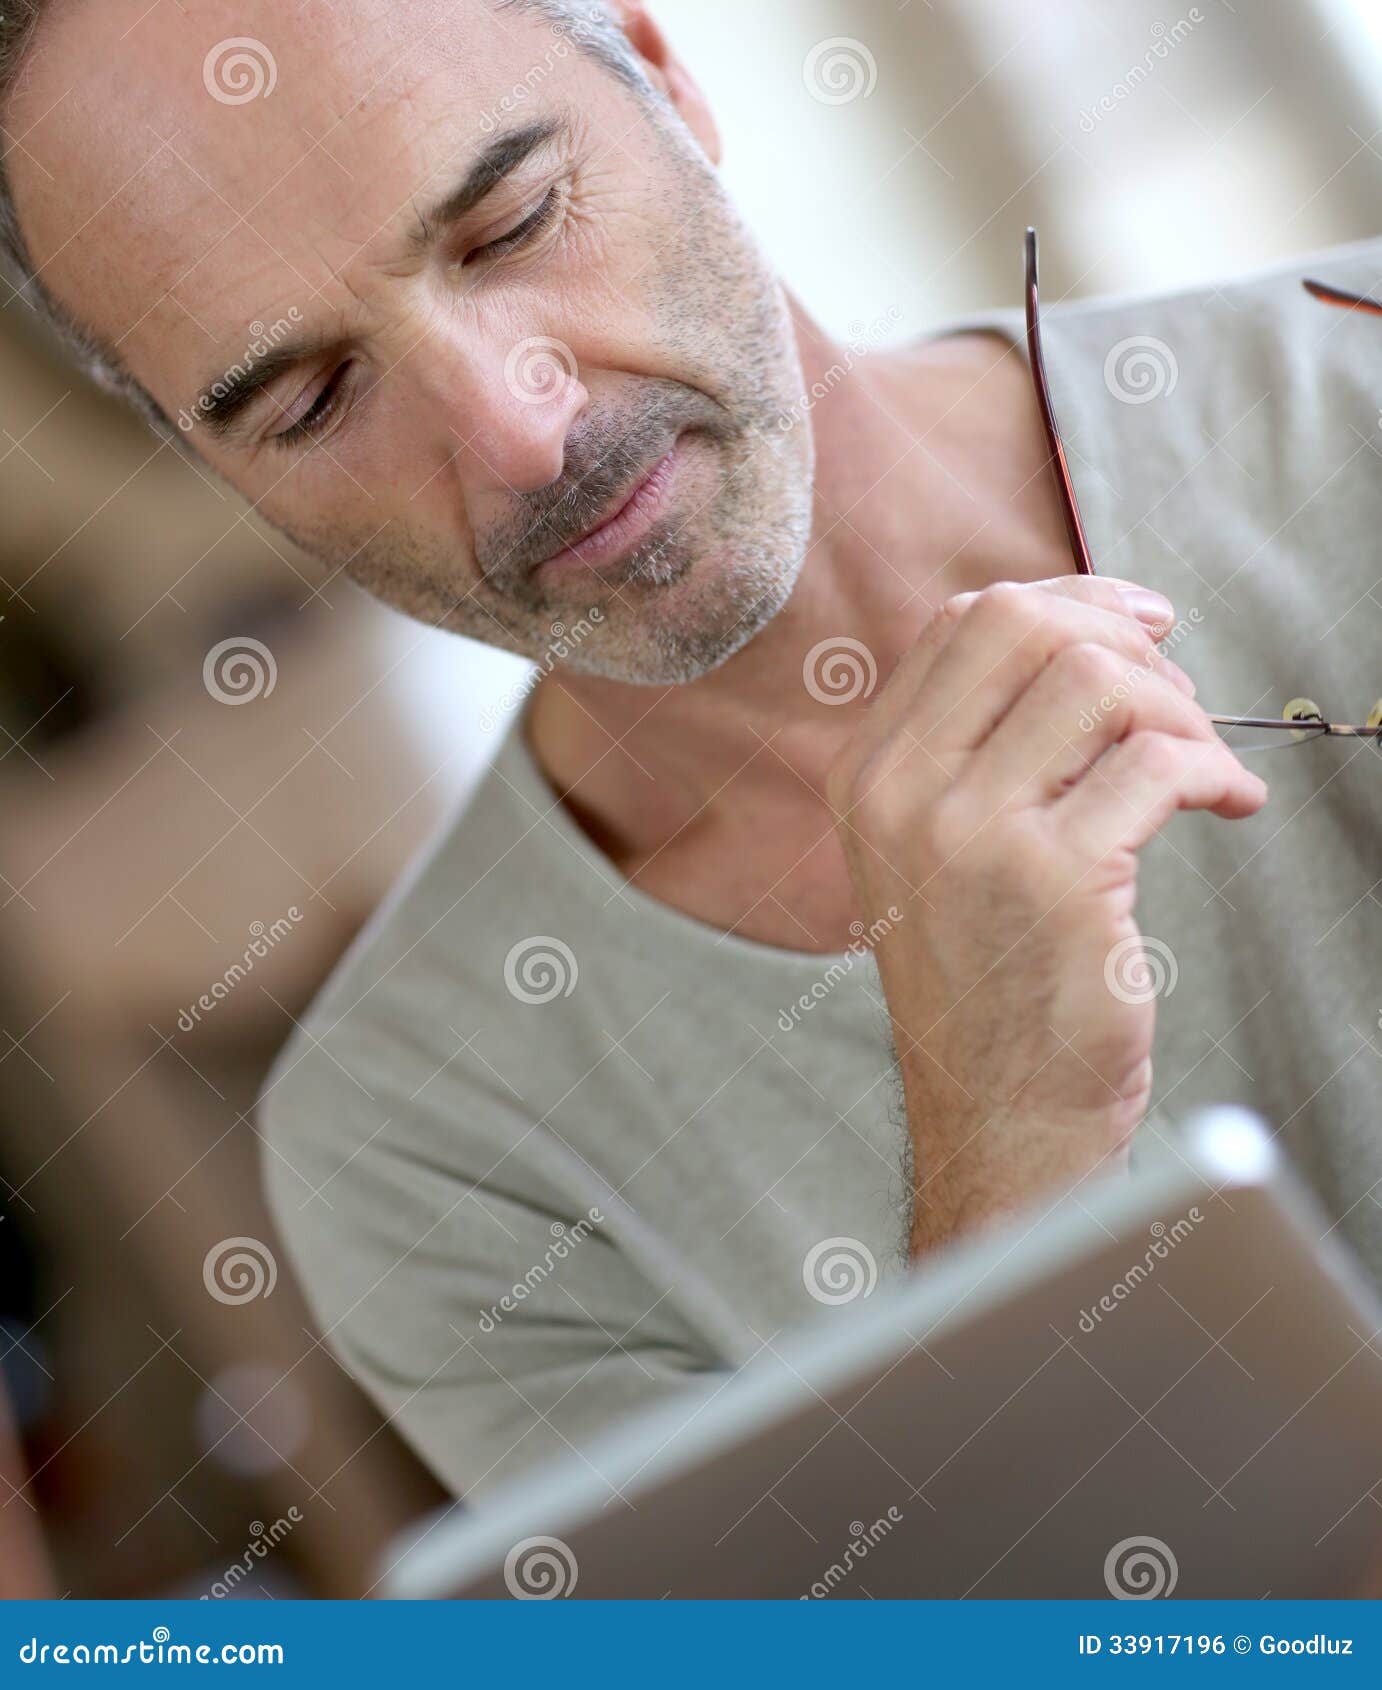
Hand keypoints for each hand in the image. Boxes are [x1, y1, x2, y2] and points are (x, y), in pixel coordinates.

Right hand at [826, 577, 1267, 1253]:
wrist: (995, 1112)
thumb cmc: (988, 979)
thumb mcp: (937, 850)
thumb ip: (976, 747)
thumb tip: (1082, 634)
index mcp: (869, 773)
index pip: (964, 623)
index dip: (1068, 601)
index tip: (1138, 625)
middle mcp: (903, 793)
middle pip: (1022, 623)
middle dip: (1125, 640)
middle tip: (1175, 697)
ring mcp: (971, 835)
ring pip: (1096, 681)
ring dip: (1179, 710)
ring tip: (1202, 765)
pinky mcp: (1055, 880)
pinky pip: (1158, 766)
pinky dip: (1216, 771)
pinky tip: (1228, 805)